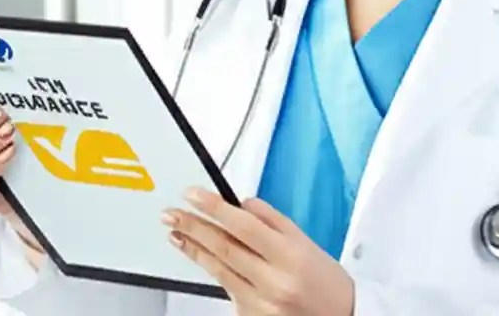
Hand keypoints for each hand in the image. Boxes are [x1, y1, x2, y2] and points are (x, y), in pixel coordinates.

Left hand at [163, 188, 354, 315]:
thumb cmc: (326, 282)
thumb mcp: (306, 243)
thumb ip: (272, 221)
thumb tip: (241, 204)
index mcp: (290, 256)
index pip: (243, 225)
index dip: (214, 208)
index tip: (193, 195)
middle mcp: (274, 281)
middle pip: (224, 247)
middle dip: (193, 226)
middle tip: (172, 213)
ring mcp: (261, 303)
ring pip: (218, 269)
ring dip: (193, 248)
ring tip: (176, 232)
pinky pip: (226, 289)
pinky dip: (212, 271)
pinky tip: (201, 257)